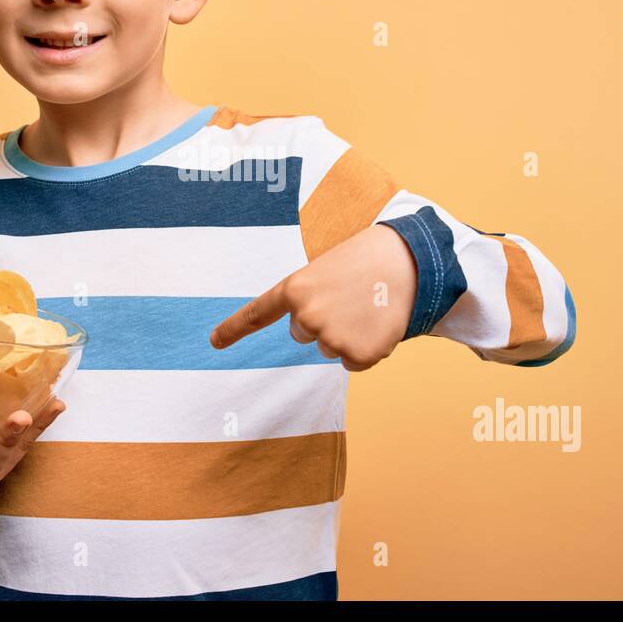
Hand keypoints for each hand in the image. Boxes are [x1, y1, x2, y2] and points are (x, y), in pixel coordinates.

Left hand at [208, 224, 416, 370]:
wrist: (408, 259)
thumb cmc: (366, 261)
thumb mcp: (326, 271)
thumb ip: (309, 300)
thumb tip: (310, 331)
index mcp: (295, 289)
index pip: (257, 312)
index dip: (233, 329)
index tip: (214, 342)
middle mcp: (306, 317)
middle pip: (305, 335)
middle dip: (325, 321)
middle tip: (351, 296)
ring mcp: (331, 338)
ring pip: (330, 348)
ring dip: (348, 333)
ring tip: (368, 306)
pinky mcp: (357, 355)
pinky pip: (353, 362)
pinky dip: (367, 347)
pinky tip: (379, 323)